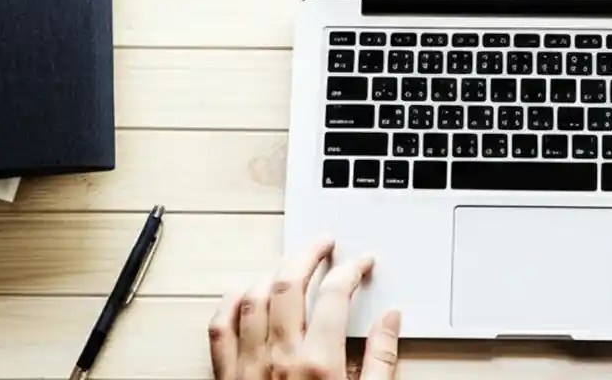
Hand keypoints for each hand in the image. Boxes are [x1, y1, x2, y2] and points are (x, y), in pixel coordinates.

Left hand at [208, 238, 401, 379]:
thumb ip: (382, 359)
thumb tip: (392, 320)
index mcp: (318, 363)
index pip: (335, 294)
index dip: (352, 269)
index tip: (362, 263)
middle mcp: (279, 357)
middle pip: (287, 281)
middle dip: (308, 253)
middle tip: (324, 244)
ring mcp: (248, 366)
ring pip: (251, 296)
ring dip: (271, 271)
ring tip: (290, 264)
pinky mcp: (226, 378)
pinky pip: (219, 326)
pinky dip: (229, 302)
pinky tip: (243, 292)